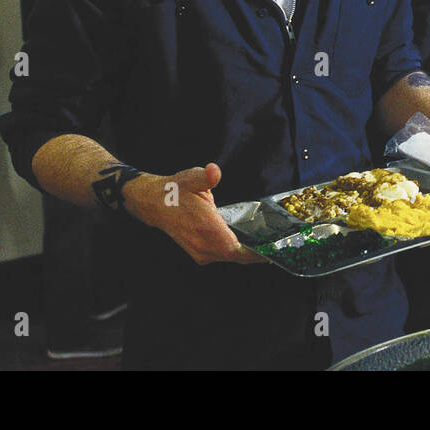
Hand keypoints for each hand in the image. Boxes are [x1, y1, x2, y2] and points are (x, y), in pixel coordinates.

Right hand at [124, 162, 265, 265]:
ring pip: (230, 257)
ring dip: (247, 253)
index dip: (253, 253)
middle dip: (256, 253)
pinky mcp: (199, 252)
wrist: (154, 204)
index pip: (233, 249)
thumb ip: (205, 176)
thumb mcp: (190, 177)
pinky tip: (248, 243)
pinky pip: (222, 256)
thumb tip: (214, 171)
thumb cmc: (175, 191)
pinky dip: (236, 252)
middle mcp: (202, 244)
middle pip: (236, 256)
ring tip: (266, 245)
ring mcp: (199, 251)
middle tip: (275, 245)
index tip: (270, 250)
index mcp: (204, 227)